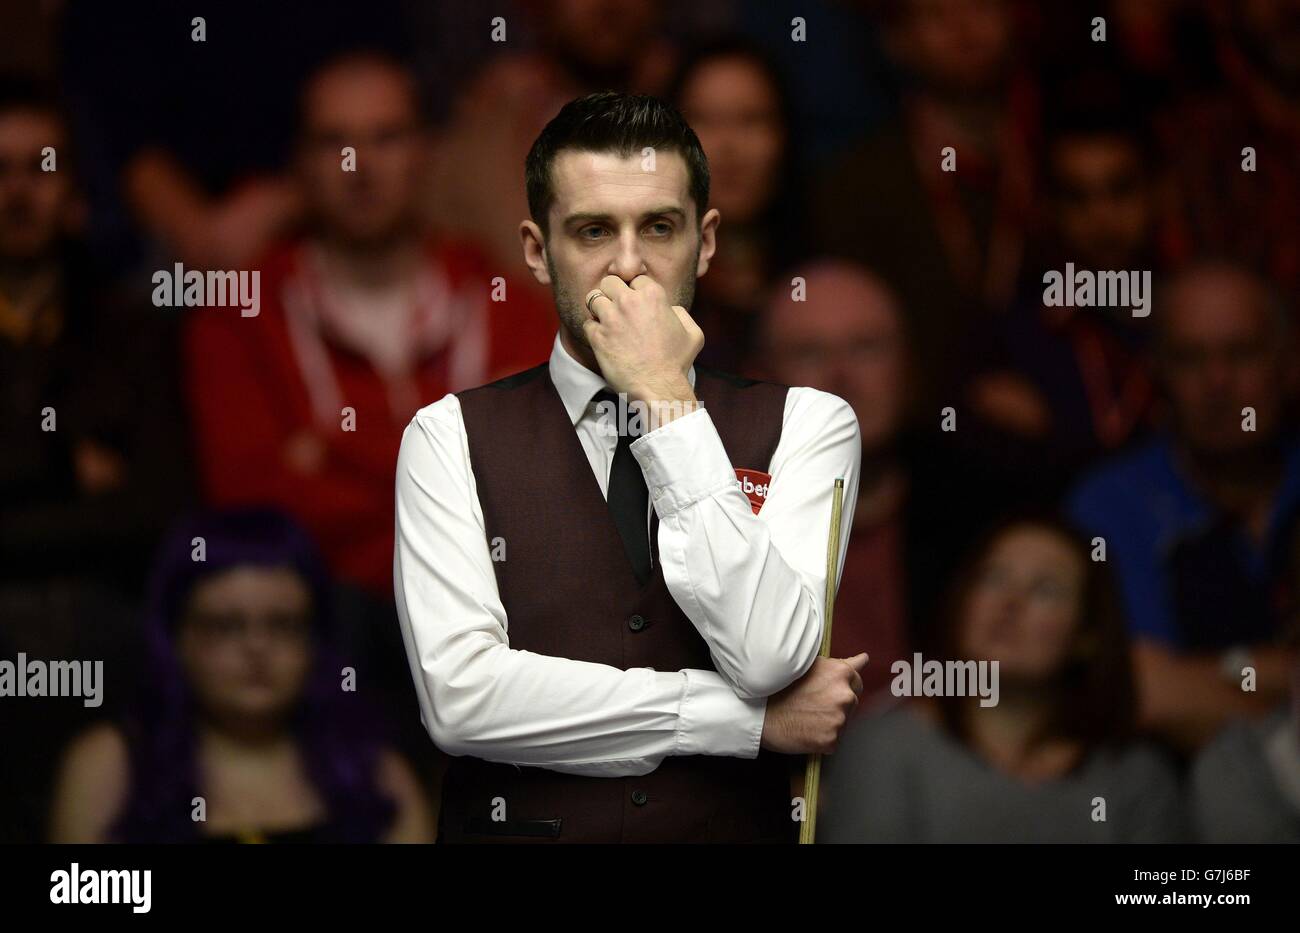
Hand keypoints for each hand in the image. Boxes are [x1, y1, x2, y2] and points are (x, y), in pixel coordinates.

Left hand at [582, 274, 703, 419]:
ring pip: (593, 298)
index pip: (635, 278)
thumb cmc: (677, 363)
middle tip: (616, 309)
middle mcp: (629, 301)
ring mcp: (611, 318)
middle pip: (609, 282)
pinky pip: (587, 323)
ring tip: (606, 321)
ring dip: (598, 309)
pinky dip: (593, 331)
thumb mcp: (693, 333)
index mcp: (652, 295)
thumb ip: (680, 313)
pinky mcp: (597, 336)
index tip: (635, 303)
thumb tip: (670, 309)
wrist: (659, 387)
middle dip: (612, 293)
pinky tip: (604, 340)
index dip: (634, 290)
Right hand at [760, 653, 867, 754]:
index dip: (843, 686)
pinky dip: (823, 737)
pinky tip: (806, 730)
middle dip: (837, 704)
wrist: (758, 712)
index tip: (830, 691)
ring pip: (843, 722)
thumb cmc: (779, 686)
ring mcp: (839, 719)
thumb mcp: (810, 666)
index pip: (857, 681)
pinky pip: (833, 740)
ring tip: (807, 717)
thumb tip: (864, 659)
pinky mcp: (831, 740)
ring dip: (830, 721)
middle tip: (813, 705)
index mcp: (840, 673)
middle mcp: (844, 695)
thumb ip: (840, 665)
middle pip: (852, 703)